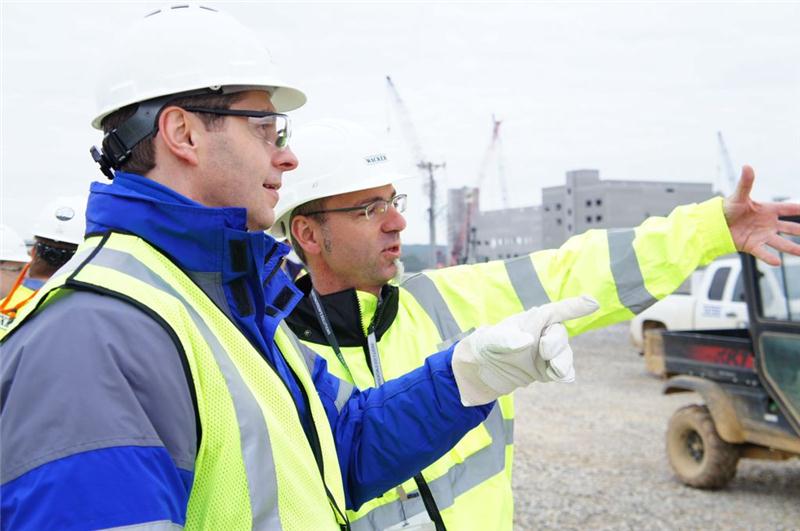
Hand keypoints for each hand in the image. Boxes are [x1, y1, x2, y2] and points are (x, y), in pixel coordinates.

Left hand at [452, 295, 598, 405]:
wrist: (482, 370)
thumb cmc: (486, 345)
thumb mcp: (491, 340)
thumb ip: (506, 338)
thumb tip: (527, 340)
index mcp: (533, 319)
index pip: (557, 311)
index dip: (575, 307)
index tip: (593, 303)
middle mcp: (543, 333)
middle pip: (561, 335)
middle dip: (557, 343)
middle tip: (544, 350)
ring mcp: (547, 353)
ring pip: (565, 355)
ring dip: (562, 362)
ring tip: (554, 370)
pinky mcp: (547, 370)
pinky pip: (562, 371)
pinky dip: (565, 374)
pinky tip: (563, 378)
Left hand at [724, 166, 799, 265]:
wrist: (714, 223)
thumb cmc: (727, 208)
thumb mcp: (738, 196)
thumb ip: (746, 183)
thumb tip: (747, 166)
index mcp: (767, 210)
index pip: (788, 209)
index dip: (799, 209)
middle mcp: (768, 224)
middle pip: (790, 228)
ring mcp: (761, 235)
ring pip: (780, 243)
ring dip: (792, 248)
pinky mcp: (752, 245)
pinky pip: (762, 252)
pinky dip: (769, 257)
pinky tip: (778, 262)